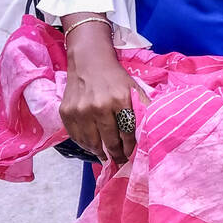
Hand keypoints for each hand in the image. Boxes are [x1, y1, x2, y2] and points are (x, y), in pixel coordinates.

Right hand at [59, 29, 148, 165]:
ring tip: (107, 156)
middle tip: (121, 161)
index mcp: (119, 100)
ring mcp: (80, 111)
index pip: (128, 134)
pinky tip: (93, 145)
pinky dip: (86, 145)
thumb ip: (145, 108)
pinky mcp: (66, 113)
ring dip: (101, 153)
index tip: (133, 156)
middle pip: (109, 142)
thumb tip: (156, 130)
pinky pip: (77, 138)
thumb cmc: (115, 78)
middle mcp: (98, 106)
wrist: (88, 61)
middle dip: (117, 155)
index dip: (131, 148)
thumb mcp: (134, 89)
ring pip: (92, 144)